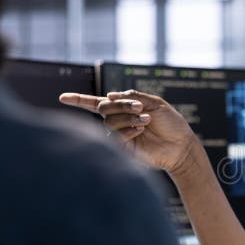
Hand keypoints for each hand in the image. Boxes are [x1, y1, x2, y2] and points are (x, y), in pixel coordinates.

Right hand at [59, 90, 197, 173]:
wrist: (181, 145)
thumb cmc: (171, 124)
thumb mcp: (155, 103)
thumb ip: (134, 96)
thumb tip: (110, 95)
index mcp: (124, 109)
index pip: (97, 103)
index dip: (79, 100)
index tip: (62, 97)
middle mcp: (119, 121)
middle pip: (103, 108)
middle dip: (121, 105)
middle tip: (141, 107)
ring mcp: (120, 135)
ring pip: (109, 121)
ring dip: (128, 117)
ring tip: (146, 120)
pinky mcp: (123, 149)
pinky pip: (116, 136)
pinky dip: (129, 129)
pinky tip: (141, 130)